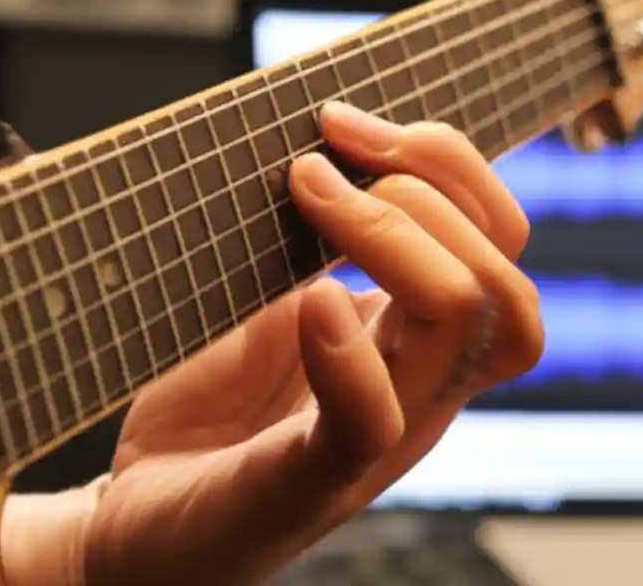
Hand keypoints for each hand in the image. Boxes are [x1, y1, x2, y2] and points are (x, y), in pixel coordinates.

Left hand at [0, 102, 543, 585]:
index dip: (446, 163)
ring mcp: (379, 438)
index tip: (343, 120)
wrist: (138, 521)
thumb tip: (320, 140)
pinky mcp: (312, 483)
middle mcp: (421, 387)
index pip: (500, 241)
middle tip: (317, 164)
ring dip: (394, 235)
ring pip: (470, 327)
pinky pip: (370, 419)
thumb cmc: (206, 410)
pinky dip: (349, 352)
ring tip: (306, 198)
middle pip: (504, 277)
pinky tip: (309, 305)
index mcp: (418, 339)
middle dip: (427, 187)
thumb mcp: (268, 299)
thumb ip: (311, 241)